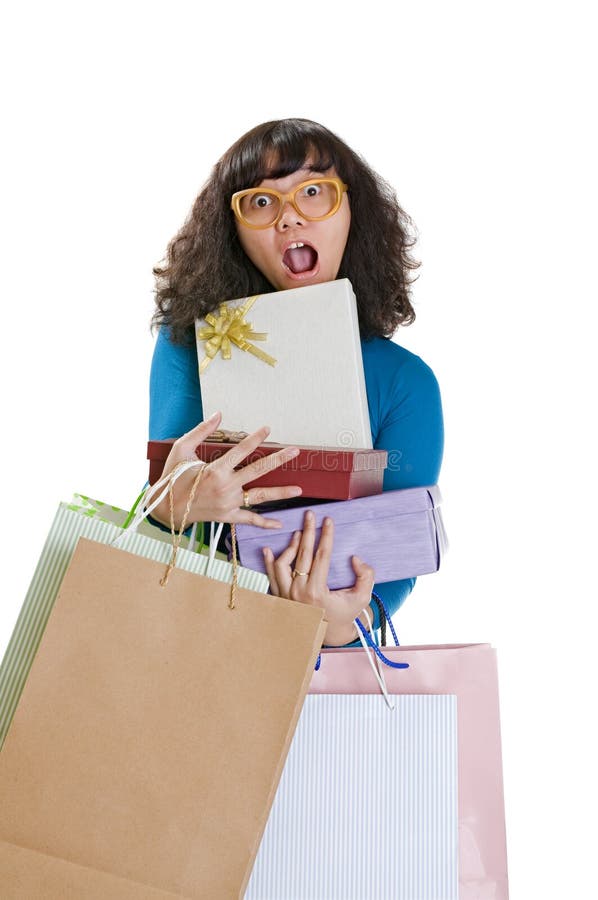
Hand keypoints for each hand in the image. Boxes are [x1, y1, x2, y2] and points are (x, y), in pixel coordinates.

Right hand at [151, 411, 302, 529]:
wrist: (165, 508)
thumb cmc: (173, 476)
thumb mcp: (182, 449)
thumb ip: (201, 431)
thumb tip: (218, 414)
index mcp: (216, 469)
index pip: (242, 450)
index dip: (256, 438)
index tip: (268, 429)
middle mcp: (226, 487)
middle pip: (259, 470)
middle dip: (279, 459)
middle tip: (296, 451)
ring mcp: (228, 503)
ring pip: (260, 496)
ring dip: (280, 492)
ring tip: (299, 488)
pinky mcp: (227, 517)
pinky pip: (249, 520)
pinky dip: (264, 523)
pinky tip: (280, 523)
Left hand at [262, 510, 375, 646]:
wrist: (329, 635)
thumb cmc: (346, 614)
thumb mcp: (362, 598)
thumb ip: (365, 577)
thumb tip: (355, 559)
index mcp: (317, 592)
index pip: (321, 557)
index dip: (326, 536)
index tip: (328, 520)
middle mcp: (298, 593)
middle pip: (302, 555)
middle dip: (308, 531)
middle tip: (310, 515)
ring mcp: (286, 596)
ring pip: (282, 564)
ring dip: (291, 546)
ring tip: (299, 533)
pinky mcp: (280, 598)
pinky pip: (271, 577)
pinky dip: (269, 562)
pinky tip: (269, 548)